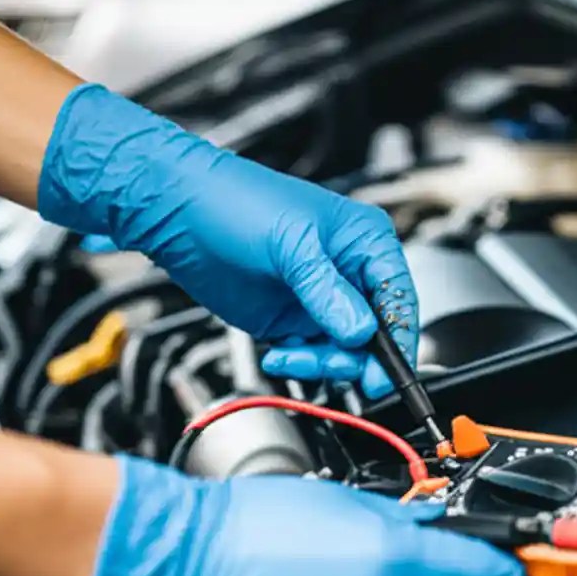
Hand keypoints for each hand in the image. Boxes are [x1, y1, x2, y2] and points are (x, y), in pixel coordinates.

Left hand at [39, 84, 415, 398]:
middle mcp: (347, 273)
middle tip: (339, 372)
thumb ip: (329, 293)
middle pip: (376, 333)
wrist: (178, 212)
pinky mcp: (290, 319)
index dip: (397, 338)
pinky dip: (299, 362)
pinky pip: (312, 354)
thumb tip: (362, 332)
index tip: (387, 371)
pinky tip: (277, 353)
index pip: (398, 298)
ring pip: (345, 351)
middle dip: (357, 357)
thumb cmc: (236, 202)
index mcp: (364, 242)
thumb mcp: (291, 245)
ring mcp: (320, 299)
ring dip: (323, 362)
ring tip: (292, 354)